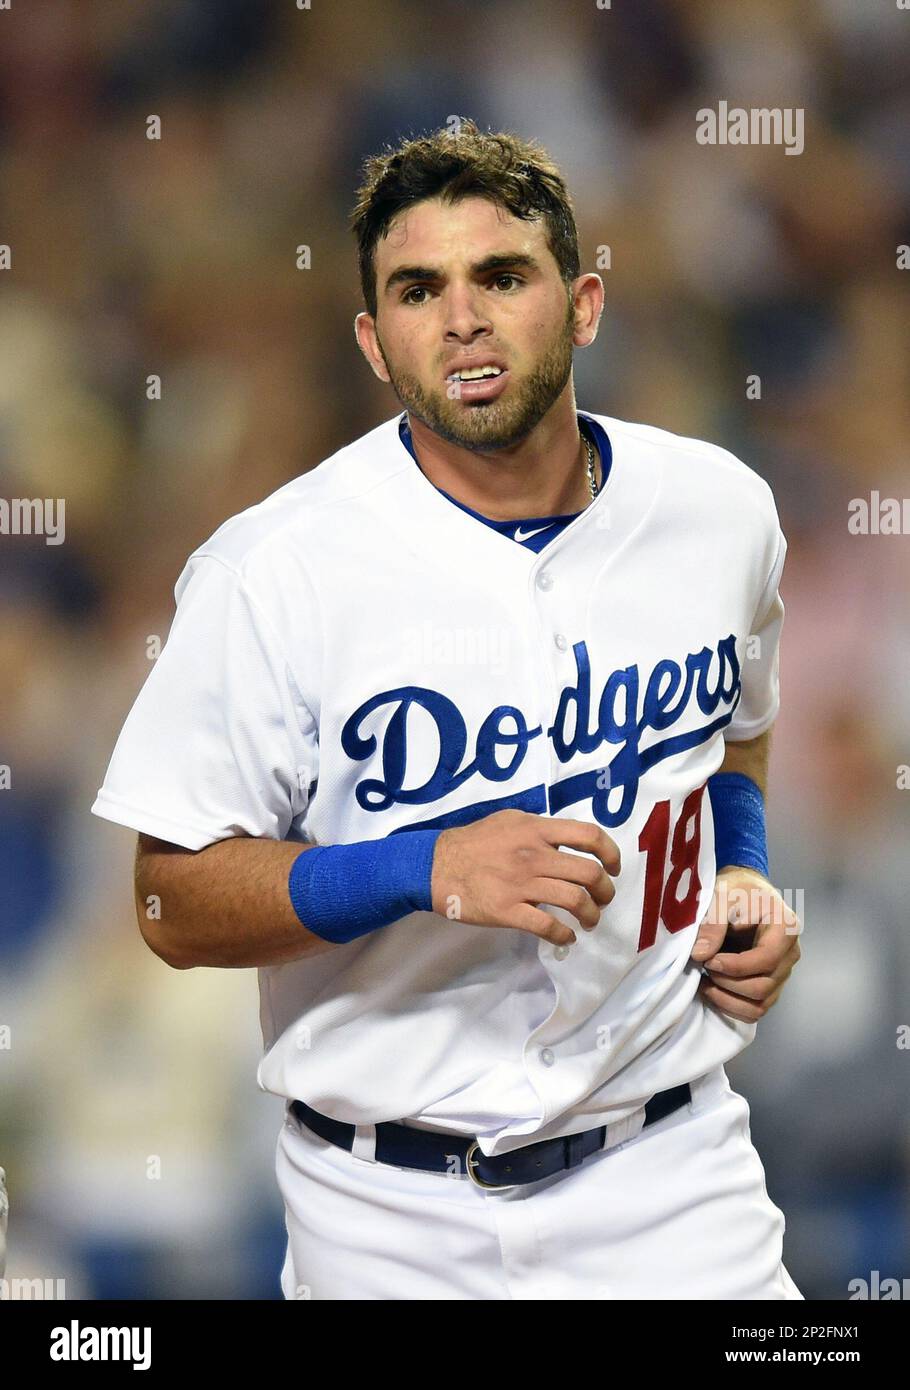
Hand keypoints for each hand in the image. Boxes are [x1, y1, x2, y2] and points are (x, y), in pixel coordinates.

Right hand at [431, 809, 620, 945]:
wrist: (435, 866)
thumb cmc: (473, 842)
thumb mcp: (509, 820)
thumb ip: (539, 829)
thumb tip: (566, 840)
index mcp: (536, 830)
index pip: (589, 835)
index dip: (611, 852)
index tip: (613, 867)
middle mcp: (534, 855)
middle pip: (589, 873)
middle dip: (605, 891)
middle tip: (603, 899)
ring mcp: (522, 884)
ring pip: (575, 901)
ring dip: (590, 915)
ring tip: (589, 921)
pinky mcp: (508, 911)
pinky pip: (547, 927)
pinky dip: (564, 935)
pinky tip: (566, 937)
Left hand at [690, 866, 800, 1022]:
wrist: (745, 892)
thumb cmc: (737, 890)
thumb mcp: (722, 896)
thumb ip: (713, 923)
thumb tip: (700, 955)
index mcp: (786, 928)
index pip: (767, 958)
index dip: (736, 966)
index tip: (709, 961)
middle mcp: (790, 954)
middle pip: (763, 986)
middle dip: (728, 983)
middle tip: (704, 968)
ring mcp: (783, 972)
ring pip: (760, 1004)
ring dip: (728, 999)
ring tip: (705, 983)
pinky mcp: (771, 985)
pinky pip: (756, 1009)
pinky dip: (732, 1007)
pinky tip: (712, 990)